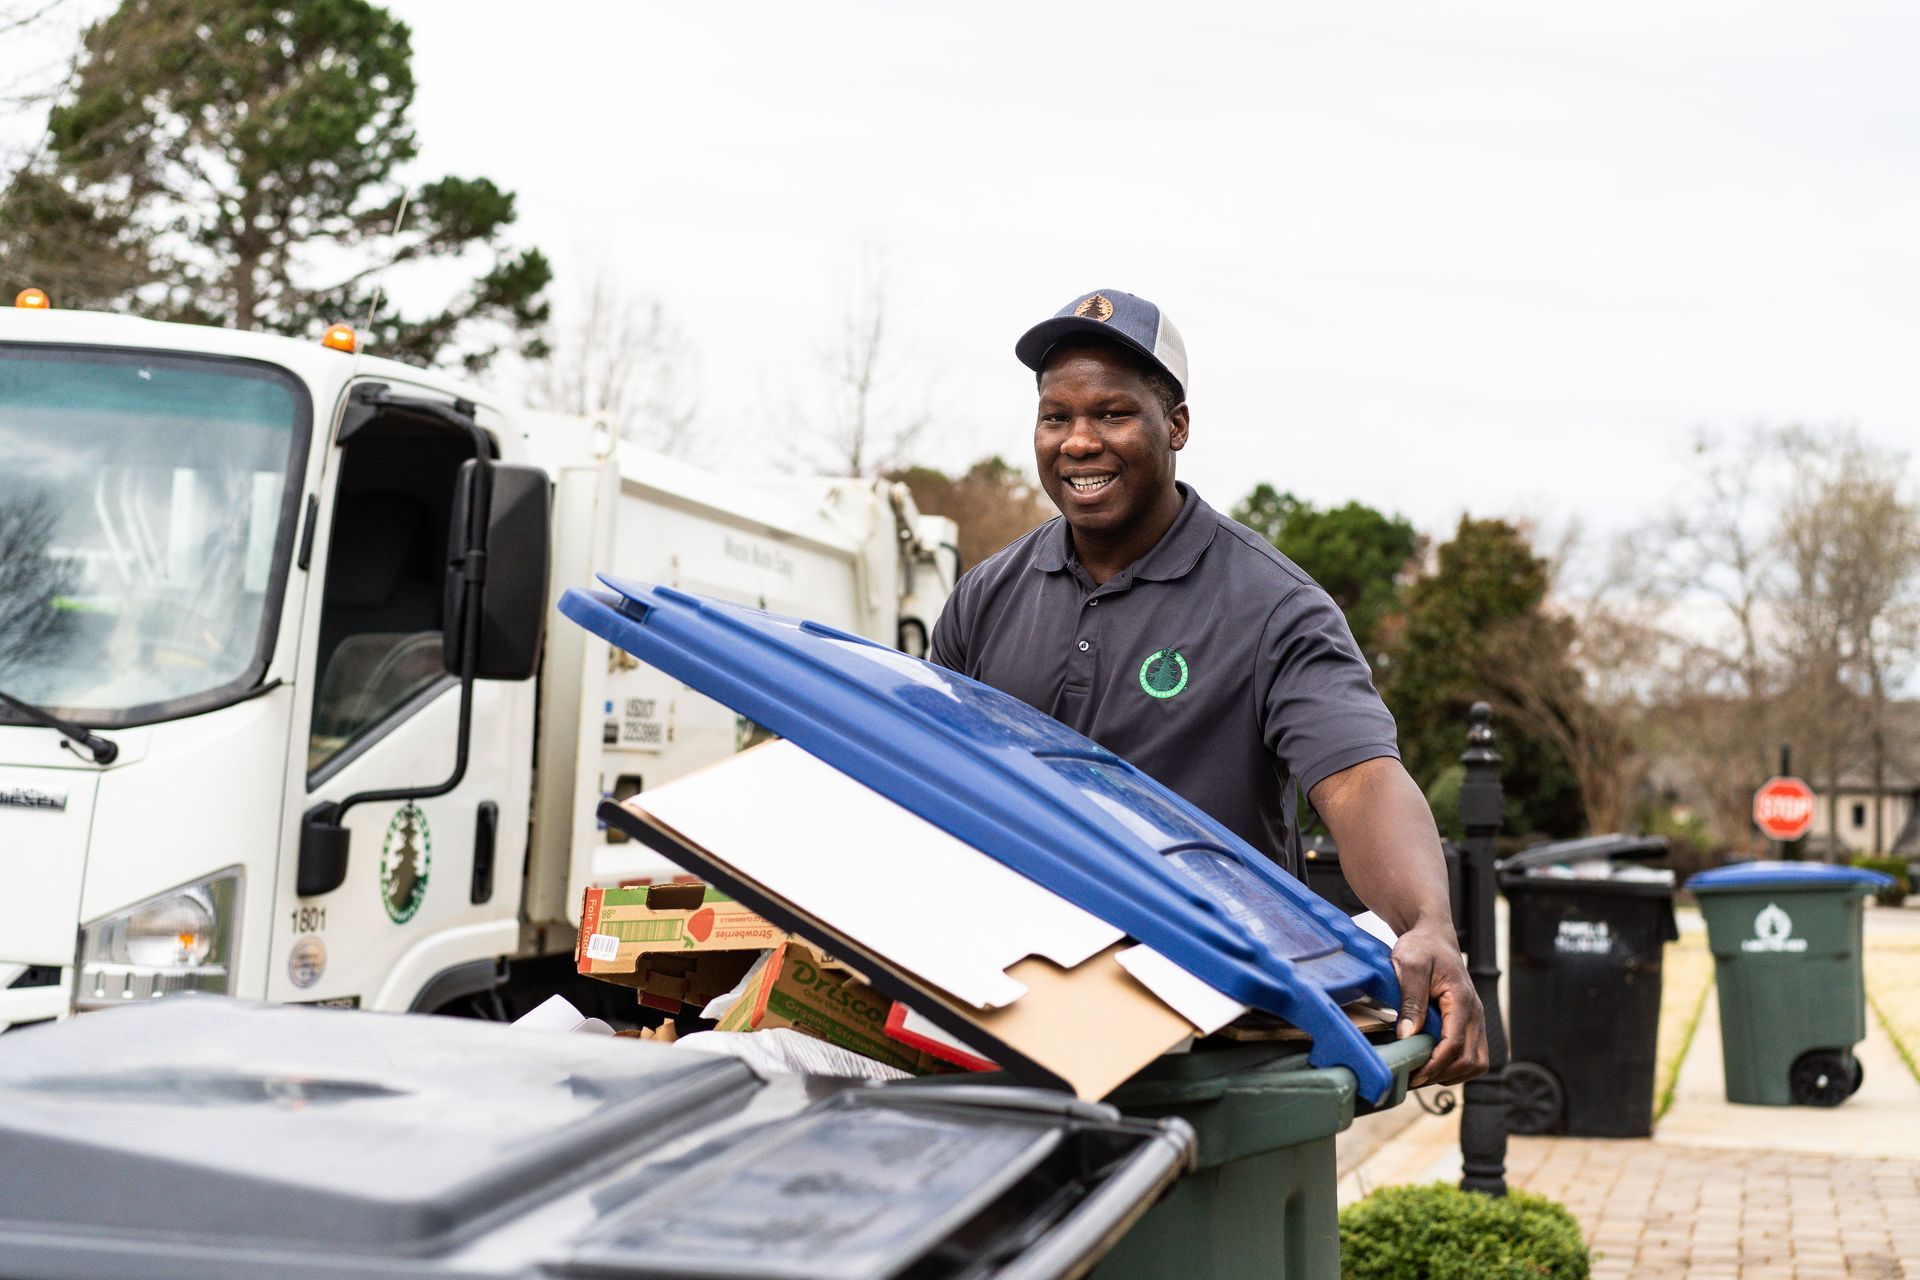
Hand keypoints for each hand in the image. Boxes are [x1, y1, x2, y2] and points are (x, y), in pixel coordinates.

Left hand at [1391, 923, 1489, 1087]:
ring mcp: (1477, 1019)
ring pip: (1477, 1063)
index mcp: (1461, 999)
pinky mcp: (1472, 1023)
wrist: (1434, 936)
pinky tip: (1434, 1064)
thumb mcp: (1409, 966)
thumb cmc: (1421, 948)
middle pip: (1469, 1060)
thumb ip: (1410, 999)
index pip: (1455, 1044)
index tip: (1412, 1074)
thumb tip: (1408, 1035)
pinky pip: (1475, 1056)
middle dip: (1441, 1074)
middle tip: (1413, 1078)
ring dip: (1452, 1074)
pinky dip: (1457, 1067)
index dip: (1434, 1064)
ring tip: (1423, 1074)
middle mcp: (1476, 1013)